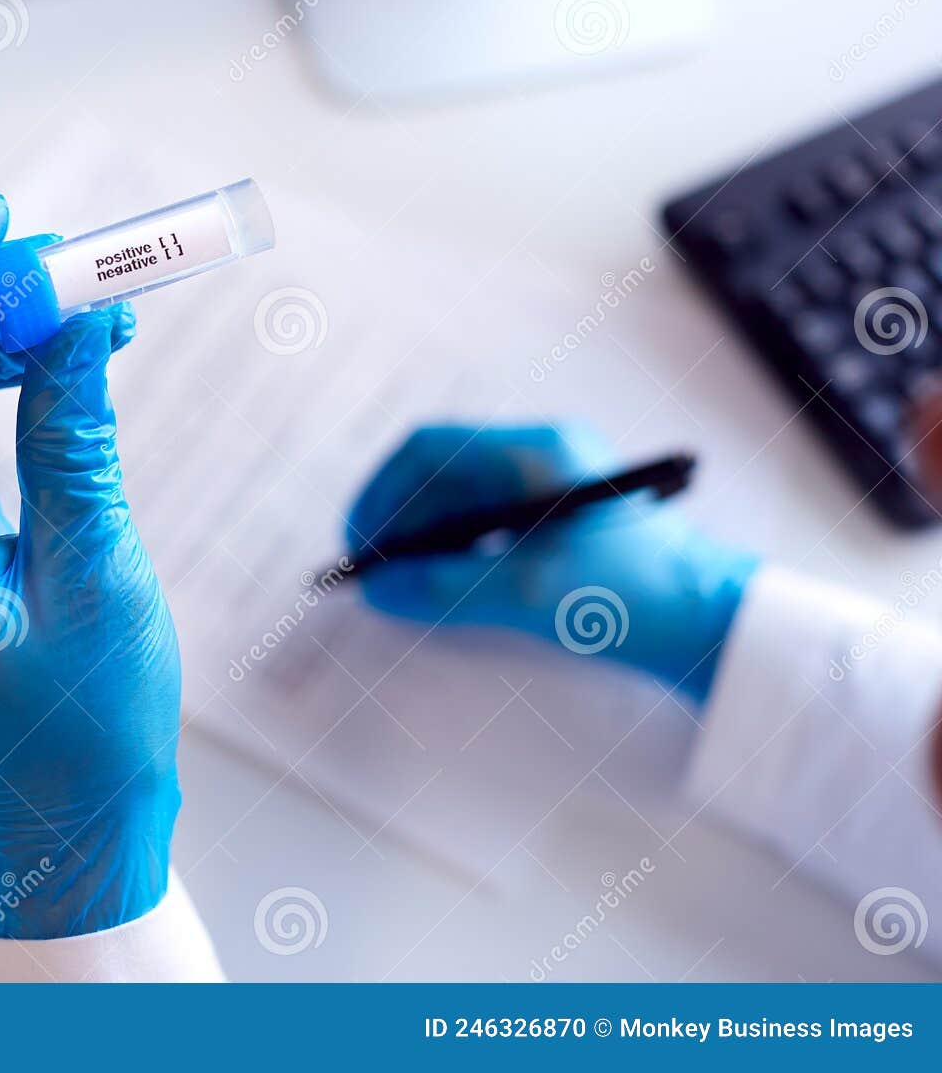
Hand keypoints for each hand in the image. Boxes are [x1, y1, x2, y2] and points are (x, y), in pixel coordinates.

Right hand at [345, 424, 758, 697]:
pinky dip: (455, 553)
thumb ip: (442, 588)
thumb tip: (377, 588)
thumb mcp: (524, 592)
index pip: (428, 449)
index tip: (360, 545)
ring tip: (404, 588)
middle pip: (440, 473)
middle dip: (398, 521)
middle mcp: (541, 455)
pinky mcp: (562, 520)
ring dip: (424, 541)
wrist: (714, 626)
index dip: (381, 494)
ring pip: (460, 501)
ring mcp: (552, 485)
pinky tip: (447, 589)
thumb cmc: (629, 597)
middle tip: (373, 575)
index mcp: (535, 450)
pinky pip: (486, 525)